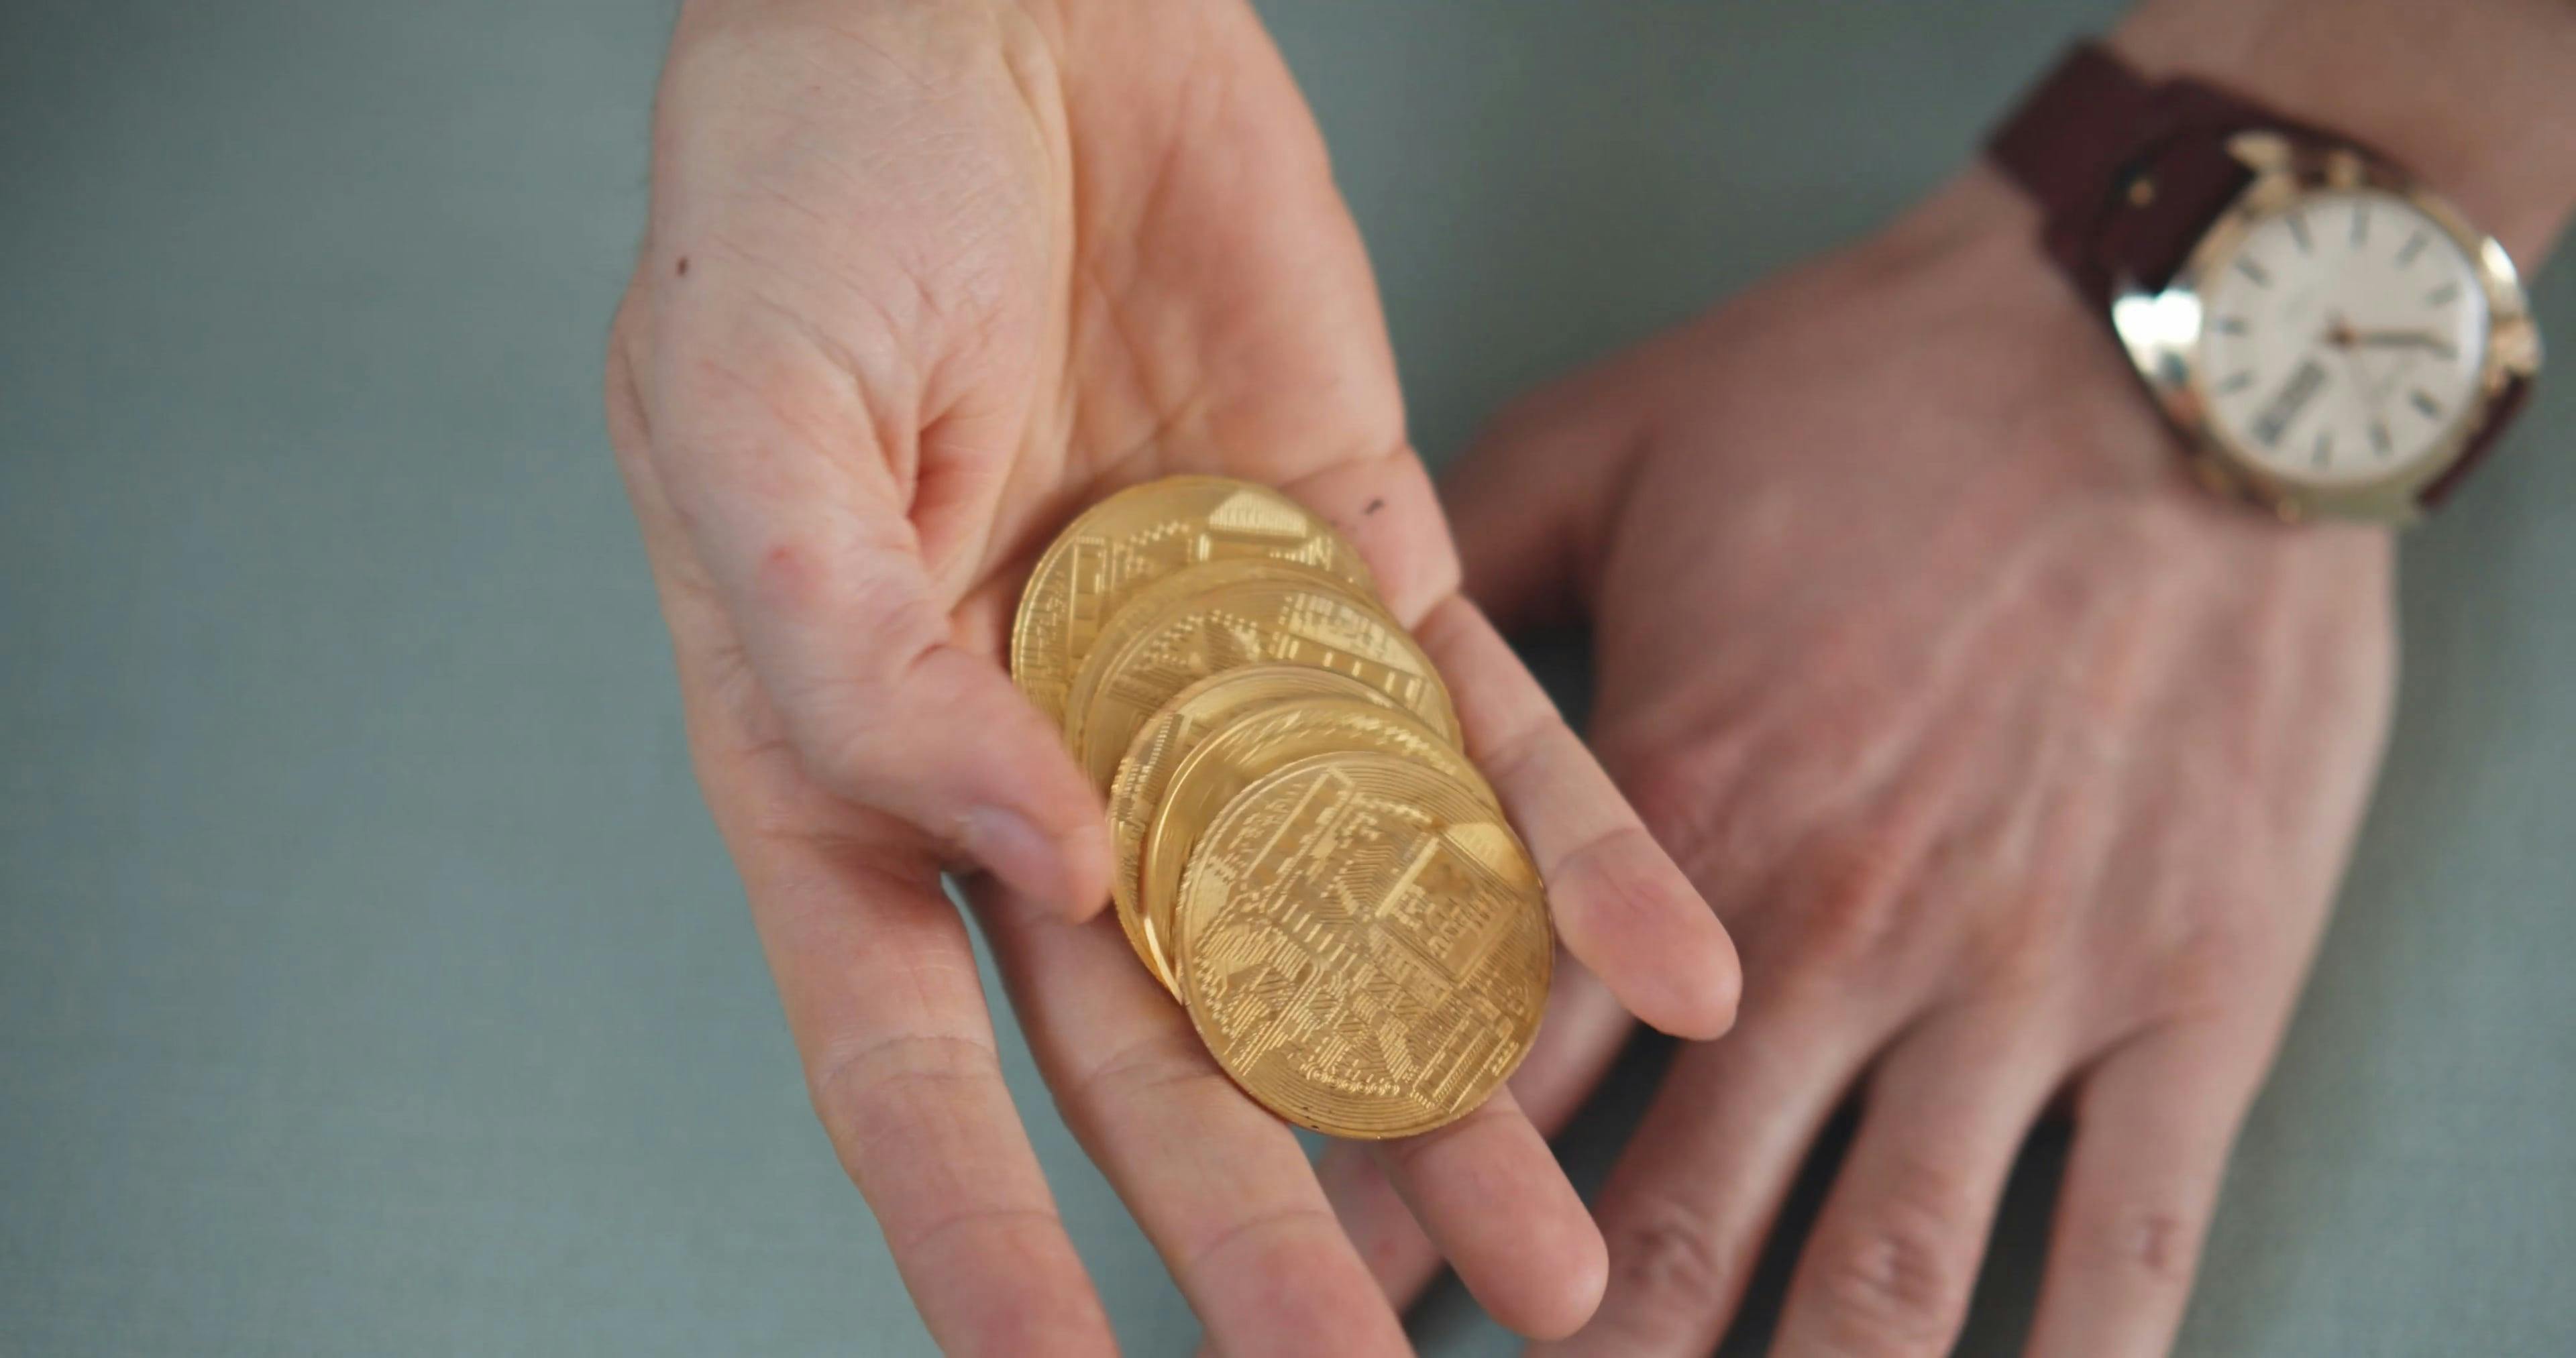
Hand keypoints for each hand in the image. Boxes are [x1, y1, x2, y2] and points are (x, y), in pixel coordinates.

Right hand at [602, 1, 1737, 1350]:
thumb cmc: (801, 190)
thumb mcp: (745, 416)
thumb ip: (850, 656)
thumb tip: (1019, 866)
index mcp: (851, 744)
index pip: (898, 1041)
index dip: (969, 1224)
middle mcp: (1038, 747)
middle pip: (1152, 1029)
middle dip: (1257, 1216)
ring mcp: (1209, 668)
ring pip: (1337, 923)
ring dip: (1449, 1091)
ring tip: (1565, 1260)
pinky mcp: (1354, 564)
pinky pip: (1478, 734)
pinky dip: (1569, 853)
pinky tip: (1659, 974)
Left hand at [1323, 168, 2395, 1355]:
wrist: (2166, 353)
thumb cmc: (1879, 387)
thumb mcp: (1613, 438)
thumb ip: (1448, 564)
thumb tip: (1313, 635)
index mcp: (1668, 824)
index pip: (1493, 1075)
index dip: (1398, 1213)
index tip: (1332, 1296)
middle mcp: (1824, 942)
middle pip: (1666, 1234)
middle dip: (1576, 1352)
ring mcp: (2014, 987)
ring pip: (1879, 1283)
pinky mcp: (2188, 994)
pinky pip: (2129, 1241)